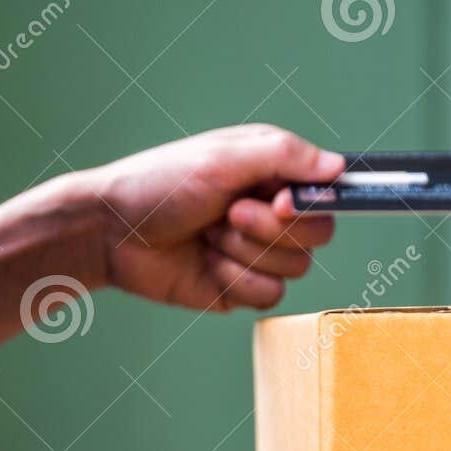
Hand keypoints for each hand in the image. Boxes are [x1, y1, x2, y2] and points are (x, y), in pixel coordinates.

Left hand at [92, 124, 342, 310]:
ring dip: (245, 252)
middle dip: (270, 229)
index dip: (311, 204)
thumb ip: (285, 156)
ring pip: (296, 268)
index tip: (278, 203)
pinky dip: (236, 279)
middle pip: (319, 234)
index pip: (327, 194)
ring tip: (208, 235)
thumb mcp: (223, 158)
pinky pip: (270, 295)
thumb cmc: (161, 184)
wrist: (112, 232)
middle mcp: (272, 214)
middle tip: (229, 213)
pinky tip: (206, 263)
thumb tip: (339, 167)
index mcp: (273, 174)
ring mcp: (258, 253)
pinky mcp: (242, 287)